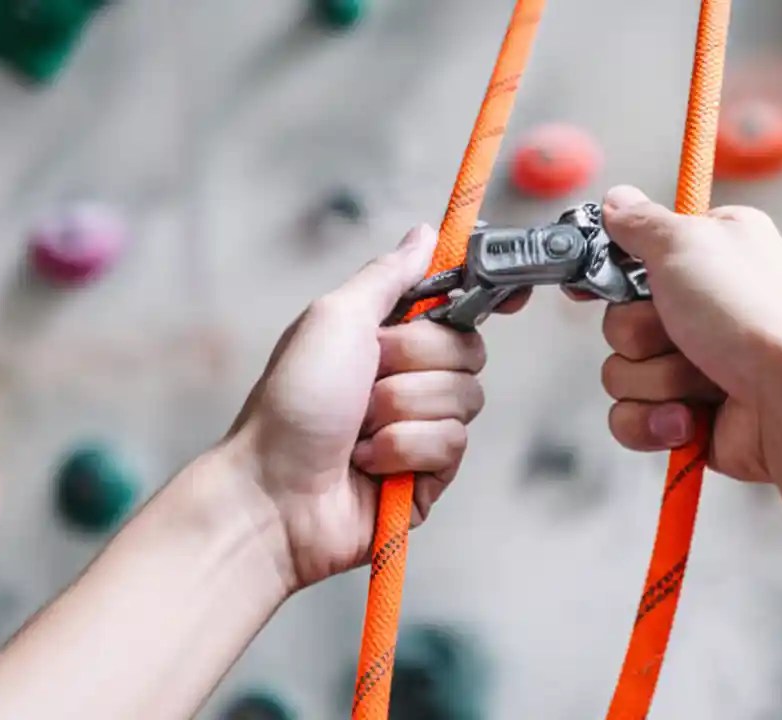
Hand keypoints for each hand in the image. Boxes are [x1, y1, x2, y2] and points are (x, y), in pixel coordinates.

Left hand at [223, 225, 497, 590]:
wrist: (273, 491)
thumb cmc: (291, 403)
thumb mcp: (334, 318)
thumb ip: (387, 276)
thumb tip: (424, 234)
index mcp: (387, 336)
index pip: (457, 308)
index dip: (483, 298)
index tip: (507, 296)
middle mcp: (409, 378)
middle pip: (469, 350)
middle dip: (414, 362)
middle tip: (367, 376)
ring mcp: (421, 427)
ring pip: (465, 399)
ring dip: (402, 410)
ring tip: (358, 428)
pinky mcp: (429, 475)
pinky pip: (452, 444)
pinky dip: (405, 450)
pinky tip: (368, 462)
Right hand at [596, 185, 781, 485]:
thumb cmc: (757, 318)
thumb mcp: (688, 244)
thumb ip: (642, 223)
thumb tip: (615, 199)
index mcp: (708, 255)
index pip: (632, 258)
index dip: (607, 273)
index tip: (589, 286)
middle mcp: (703, 308)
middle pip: (618, 320)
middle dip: (642, 334)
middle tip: (682, 331)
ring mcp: (697, 366)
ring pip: (621, 372)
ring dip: (656, 380)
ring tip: (705, 380)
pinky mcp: (690, 417)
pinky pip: (631, 419)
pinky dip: (655, 421)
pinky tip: (691, 420)